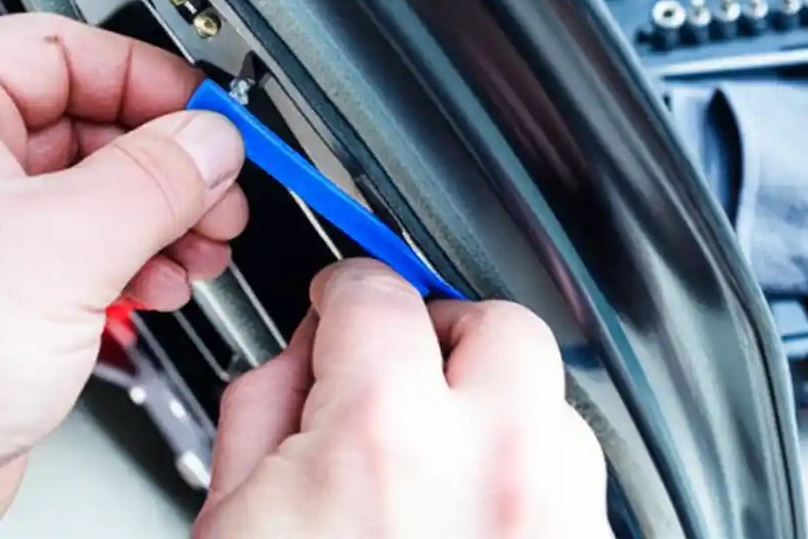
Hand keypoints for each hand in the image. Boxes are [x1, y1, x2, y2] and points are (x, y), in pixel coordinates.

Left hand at [0, 14, 246, 536]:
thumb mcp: (62, 249)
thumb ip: (155, 179)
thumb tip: (211, 139)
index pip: (57, 50)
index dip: (147, 79)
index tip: (210, 113)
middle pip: (78, 122)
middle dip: (163, 161)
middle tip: (219, 189)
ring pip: (81, 191)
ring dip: (154, 217)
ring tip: (202, 244)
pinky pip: (65, 248)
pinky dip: (122, 260)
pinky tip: (160, 283)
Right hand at [195, 259, 608, 538]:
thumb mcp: (232, 522)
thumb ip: (264, 407)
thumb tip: (303, 352)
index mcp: (384, 444)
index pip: (378, 293)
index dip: (345, 294)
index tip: (341, 306)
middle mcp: (496, 470)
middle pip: (499, 324)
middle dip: (441, 333)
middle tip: (397, 372)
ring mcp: (559, 517)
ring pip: (550, 401)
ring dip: (492, 410)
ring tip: (435, 464)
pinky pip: (575, 477)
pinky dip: (523, 474)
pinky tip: (470, 512)